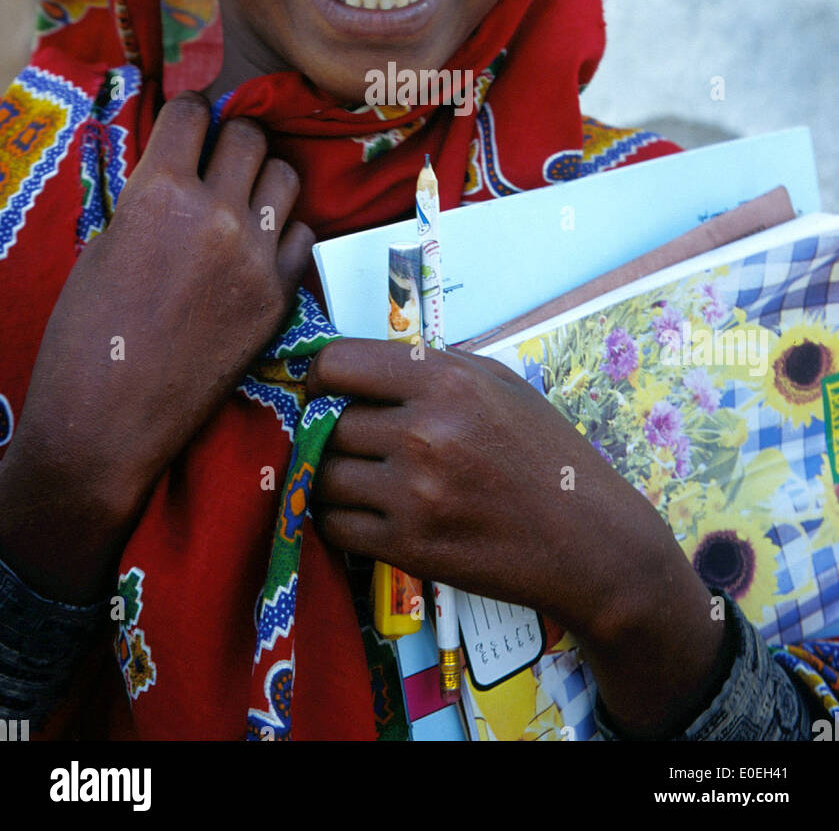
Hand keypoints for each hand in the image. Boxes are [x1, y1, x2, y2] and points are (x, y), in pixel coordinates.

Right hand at [0, 92, 312, 597]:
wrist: (108, 422)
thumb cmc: (85, 336)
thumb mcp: (103, 245)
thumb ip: (147, 198)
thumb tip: (176, 167)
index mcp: (159, 193)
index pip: (194, 112)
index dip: (190, 114)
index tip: (189, 125)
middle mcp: (215, 214)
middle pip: (251, 136)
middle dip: (232, 140)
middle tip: (217, 161)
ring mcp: (255, 256)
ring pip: (287, 177)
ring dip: (264, 179)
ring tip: (242, 198)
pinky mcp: (278, 296)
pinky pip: (303, 234)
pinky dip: (284, 232)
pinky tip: (259, 246)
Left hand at [306, 339, 728, 736]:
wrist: (590, 543)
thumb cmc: (546, 454)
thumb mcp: (499, 383)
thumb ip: (430, 365)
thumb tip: (358, 364)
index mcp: (446, 380)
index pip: (337, 363)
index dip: (320, 377)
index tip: (325, 390)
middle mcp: (424, 432)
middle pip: (325, 422)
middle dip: (327, 431)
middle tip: (349, 441)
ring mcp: (414, 493)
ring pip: (322, 476)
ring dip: (330, 477)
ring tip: (359, 478)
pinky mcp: (409, 547)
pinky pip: (335, 526)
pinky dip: (339, 519)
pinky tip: (367, 513)